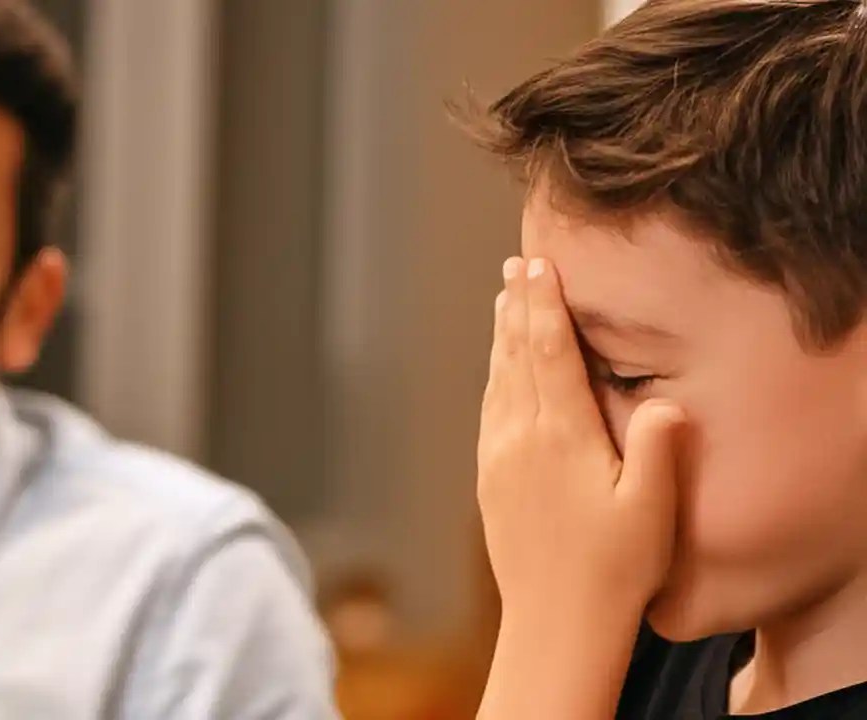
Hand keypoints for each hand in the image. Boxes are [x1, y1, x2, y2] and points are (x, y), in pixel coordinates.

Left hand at [478, 256, 684, 623]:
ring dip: (502, 336)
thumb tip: (667, 404)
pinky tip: (499, 369)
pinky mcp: (489, 479)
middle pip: (517, 356)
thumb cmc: (614, 569)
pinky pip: (489, 410)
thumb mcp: (651, 512)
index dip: (545, 306)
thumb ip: (659, 453)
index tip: (539, 265)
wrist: (554, 622)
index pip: (551, 354)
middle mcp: (521, 438)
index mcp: (561, 437)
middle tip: (517, 264)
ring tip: (505, 301)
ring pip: (498, 380)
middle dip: (519, 307)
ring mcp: (499, 458)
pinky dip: (494, 377)